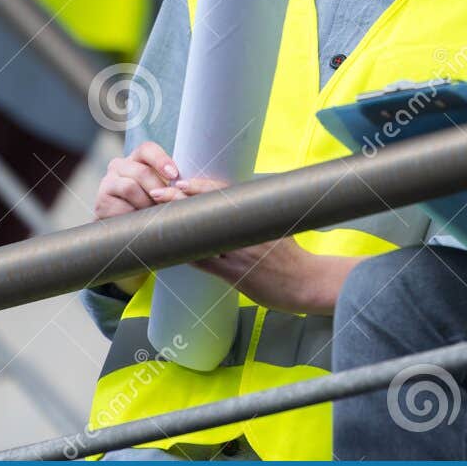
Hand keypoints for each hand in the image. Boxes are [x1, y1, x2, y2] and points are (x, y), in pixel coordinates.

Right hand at [93, 140, 178, 220]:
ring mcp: (107, 183)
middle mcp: (118, 166)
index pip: (147, 149)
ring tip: (155, 214)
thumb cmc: (149, 206)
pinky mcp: (101, 203)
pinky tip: (140, 222)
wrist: (122, 229)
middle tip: (169, 203)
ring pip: (130, 187)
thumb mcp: (161, 190)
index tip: (174, 175)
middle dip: (159, 189)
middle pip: (141, 171)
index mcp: (136, 159)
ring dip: (146, 203)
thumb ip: (171, 183)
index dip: (161, 160)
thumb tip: (186, 186)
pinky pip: (120, 206)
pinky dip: (134, 215)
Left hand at [148, 177, 356, 314]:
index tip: (179, 182)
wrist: (307, 283)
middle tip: (159, 194)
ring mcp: (240, 253)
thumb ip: (254, 216)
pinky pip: (205, 263)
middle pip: (207, 211)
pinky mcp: (236, 275)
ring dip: (179, 227)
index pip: (223, 194)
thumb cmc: (291, 256)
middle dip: (180, 201)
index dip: (198, 187)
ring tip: (159, 219)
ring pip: (201, 236)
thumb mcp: (275, 227)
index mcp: (257, 215)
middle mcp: (246, 231)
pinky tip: (173, 250)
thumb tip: (231, 205)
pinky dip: (189, 255)